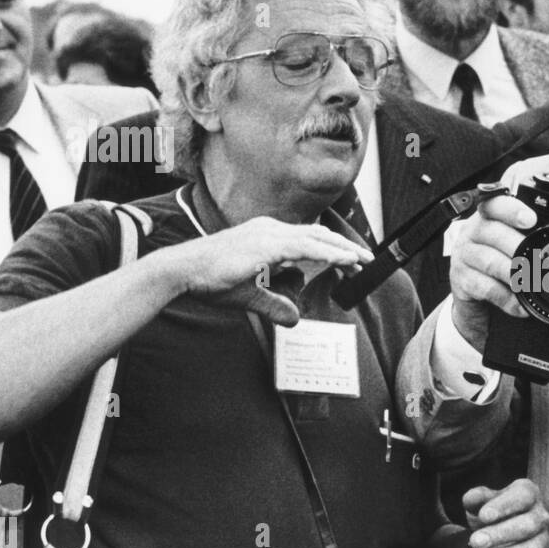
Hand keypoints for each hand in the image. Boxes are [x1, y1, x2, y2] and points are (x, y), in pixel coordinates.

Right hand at [162, 217, 371, 325]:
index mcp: (266, 235)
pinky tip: (345, 261)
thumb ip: (274, 305)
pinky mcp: (265, 245)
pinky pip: (305, 247)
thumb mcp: (250, 296)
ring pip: (317, 238)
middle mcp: (270, 229)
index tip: (351, 261)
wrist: (183, 271)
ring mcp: (268, 234)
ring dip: (343, 250)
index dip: (332, 248)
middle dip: (344, 247)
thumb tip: (294, 319)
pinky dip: (328, 253)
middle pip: (318, 234)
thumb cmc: (210, 280)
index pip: (308, 237)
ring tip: (362, 261)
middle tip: (366, 261)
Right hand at [448, 194, 534, 348]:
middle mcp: (471, 232)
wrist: (473, 295)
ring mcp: (463, 256)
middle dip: (518, 247)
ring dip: (514, 274)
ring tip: (530, 283)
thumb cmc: (498, 263)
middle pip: (493, 233)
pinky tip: (519, 304)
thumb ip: (530, 235)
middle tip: (537, 261)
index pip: (494, 204)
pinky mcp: (460, 280)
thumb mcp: (510, 245)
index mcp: (486, 217)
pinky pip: (486, 288)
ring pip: (490, 262)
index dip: (511, 210)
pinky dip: (507, 298)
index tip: (530, 220)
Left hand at [464, 479, 548, 547]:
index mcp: (528, 494)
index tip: (483, 515)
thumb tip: (470, 499)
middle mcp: (540, 516)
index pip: (523, 496)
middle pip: (528, 524)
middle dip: (501, 534)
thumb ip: (476, 499)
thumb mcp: (479, 504)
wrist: (497, 539)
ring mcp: (543, 540)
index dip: (505, 506)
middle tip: (476, 541)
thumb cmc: (489, 515)